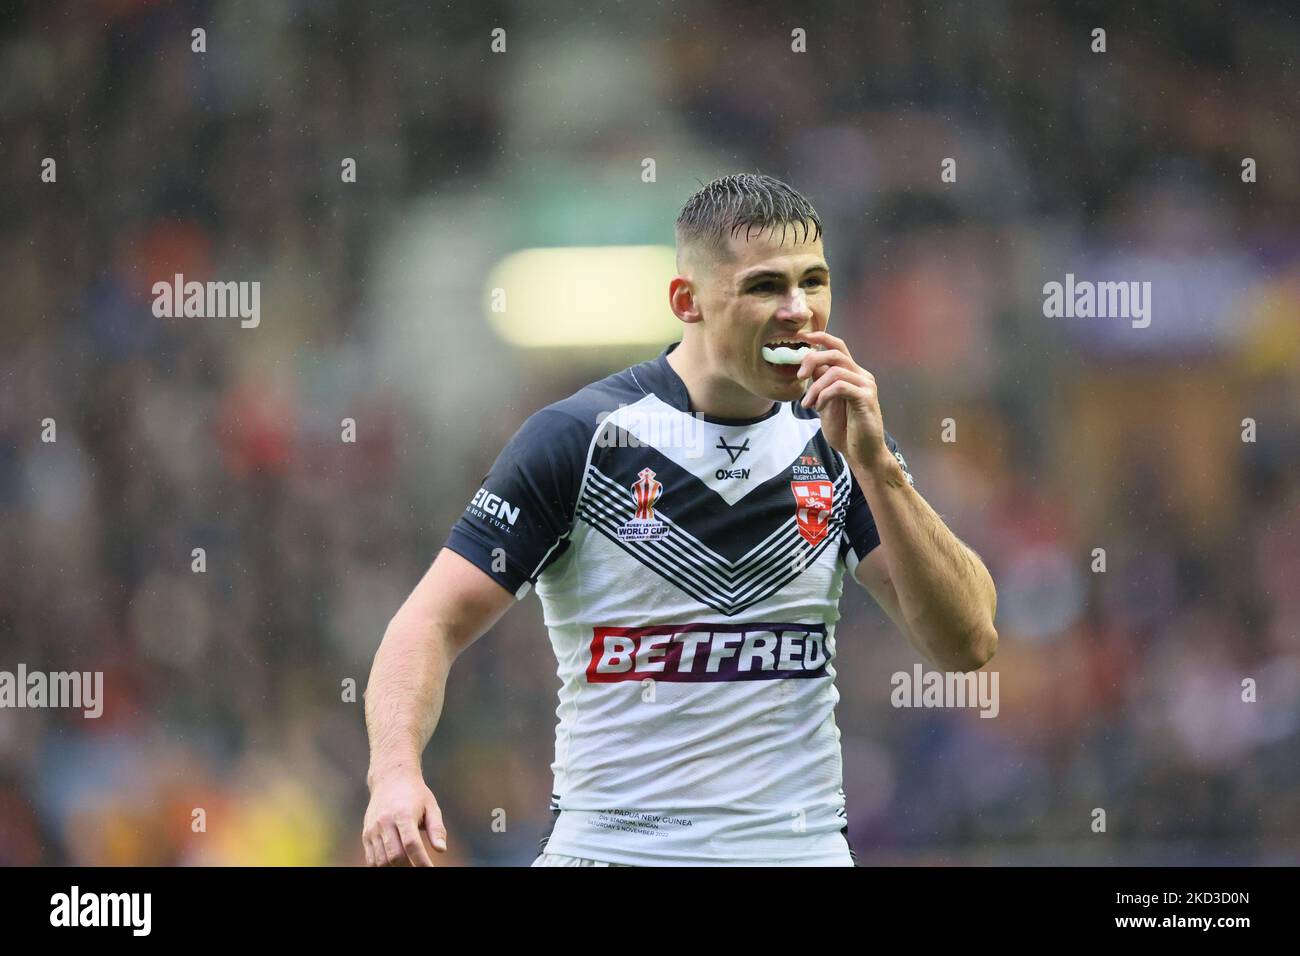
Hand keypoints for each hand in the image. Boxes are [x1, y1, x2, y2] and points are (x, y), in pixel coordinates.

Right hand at [362, 770, 446, 866]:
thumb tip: (441, 849)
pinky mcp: (366, 834)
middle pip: (395, 855)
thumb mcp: (431, 806)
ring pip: (381, 861)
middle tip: (420, 868)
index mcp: (404, 813)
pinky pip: (371, 859)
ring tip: (409, 866)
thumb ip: (437, 828)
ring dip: (396, 868)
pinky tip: (395, 864)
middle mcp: (385, 821)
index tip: (430, 869)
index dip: (421, 861)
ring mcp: (373, 829)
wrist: (390, 778)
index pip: (412, 844)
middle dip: (409, 868)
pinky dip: (383, 866)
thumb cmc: (415, 794)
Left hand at [795, 329, 889, 471]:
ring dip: (815, 387)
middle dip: (812, 359)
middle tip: (799, 376)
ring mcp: (865, 385)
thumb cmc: (845, 430)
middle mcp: (861, 375)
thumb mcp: (825, 403)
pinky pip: (840, 386)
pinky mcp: (866, 398)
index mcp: (852, 374)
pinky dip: (824, 395)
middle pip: (836, 352)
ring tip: (807, 404)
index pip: (837, 346)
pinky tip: (818, 408)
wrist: (861, 453)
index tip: (800, 338)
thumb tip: (808, 367)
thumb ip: (820, 384)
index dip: (820, 338)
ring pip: (835, 371)